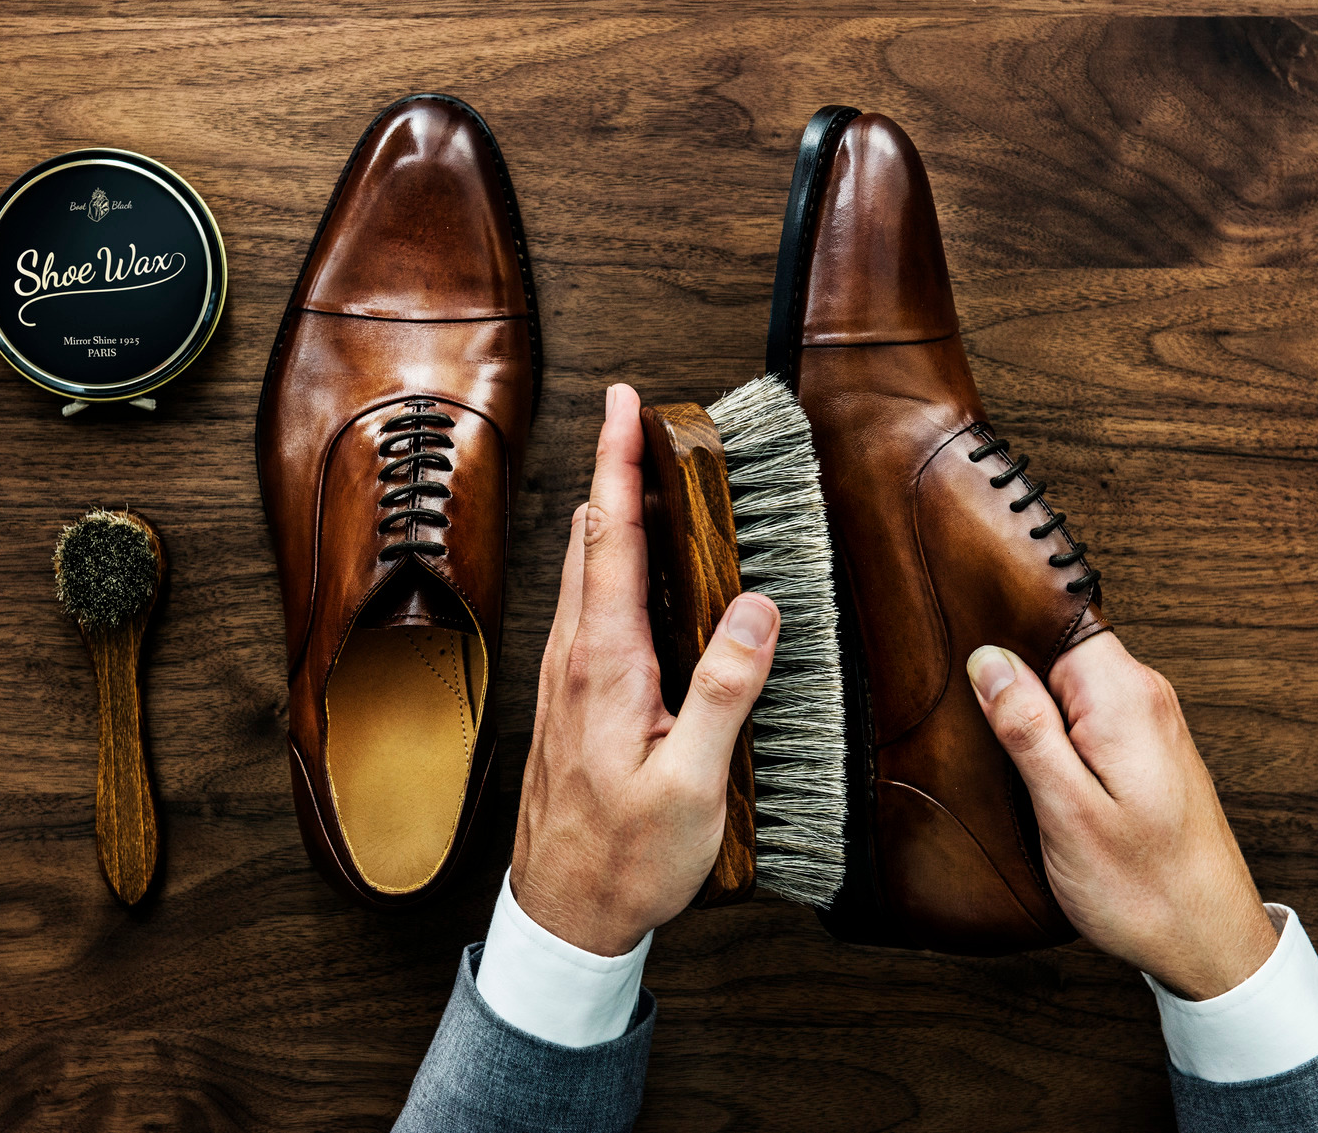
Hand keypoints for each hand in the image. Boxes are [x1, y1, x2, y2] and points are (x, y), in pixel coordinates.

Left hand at [510, 383, 780, 956]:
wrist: (561, 915)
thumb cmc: (625, 859)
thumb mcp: (691, 782)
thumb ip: (724, 689)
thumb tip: (756, 607)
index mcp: (605, 663)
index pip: (611, 537)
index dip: (617, 460)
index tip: (624, 401)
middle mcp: (575, 657)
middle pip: (592, 538)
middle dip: (615, 470)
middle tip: (642, 420)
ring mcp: (565, 677)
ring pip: (584, 572)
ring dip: (613, 516)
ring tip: (646, 477)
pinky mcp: (569, 698)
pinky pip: (587, 609)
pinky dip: (610, 565)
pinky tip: (634, 574)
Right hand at [968, 633, 1277, 999]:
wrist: (1210, 944)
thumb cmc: (1143, 889)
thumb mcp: (1066, 811)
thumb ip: (1026, 728)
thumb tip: (988, 660)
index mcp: (1124, 698)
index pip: (1053, 621)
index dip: (1005, 633)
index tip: (964, 660)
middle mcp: (1145, 696)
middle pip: (1058, 649)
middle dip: (1013, 676)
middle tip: (976, 724)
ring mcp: (1149, 722)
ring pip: (1070, 684)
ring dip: (1033, 712)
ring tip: (1008, 758)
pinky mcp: (1146, 749)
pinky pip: (1087, 714)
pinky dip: (1056, 736)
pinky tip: (1038, 772)